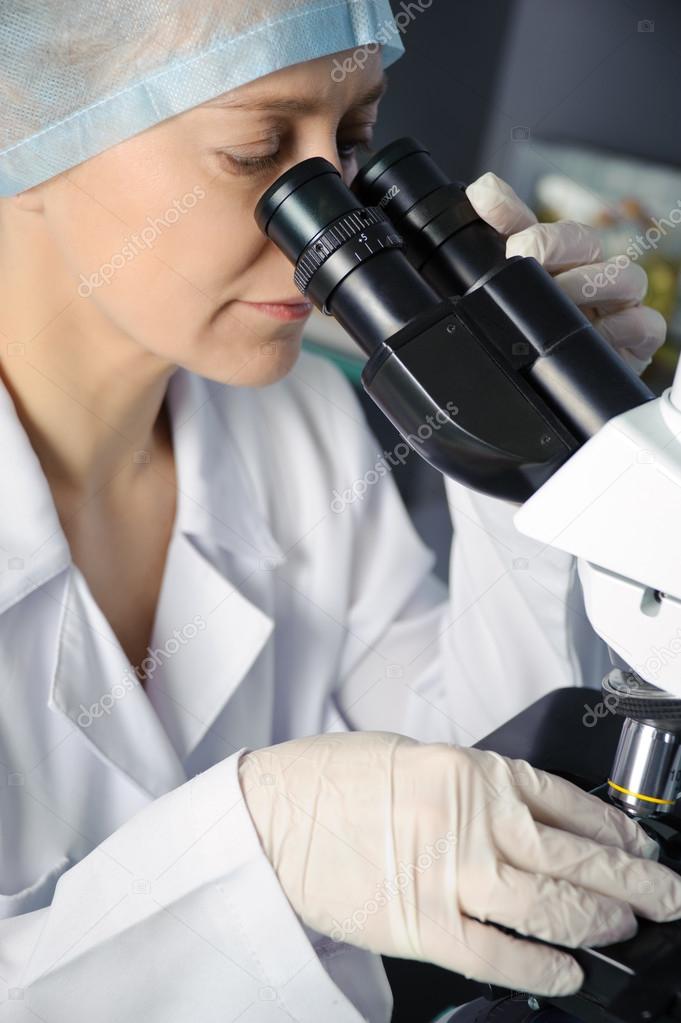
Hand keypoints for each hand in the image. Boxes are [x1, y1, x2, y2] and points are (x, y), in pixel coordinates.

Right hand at [238, 731, 680, 996]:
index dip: (613, 827)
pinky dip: (541, 968)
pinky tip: (566, 973)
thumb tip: (527, 816)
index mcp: (471, 770)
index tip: (638, 843)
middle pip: (575, 857)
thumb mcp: (415, 756)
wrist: (272, 814)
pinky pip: (500, 955)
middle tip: (668, 895)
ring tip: (628, 928)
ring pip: (550, 907)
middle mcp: (472, 820)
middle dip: (634, 881)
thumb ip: (475, 786)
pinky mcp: (424, 927)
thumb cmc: (333, 780)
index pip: (567, 800)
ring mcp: (451, 876)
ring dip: (598, 921)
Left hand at [466, 172, 664, 374]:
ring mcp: (616, 305)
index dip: (519, 217)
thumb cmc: (542, 331)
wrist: (564, 389)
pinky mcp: (637, 338)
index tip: (501, 230)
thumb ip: (500, 235)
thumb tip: (483, 188)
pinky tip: (598, 333)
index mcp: (558, 260)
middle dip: (554, 245)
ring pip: (625, 276)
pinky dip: (624, 326)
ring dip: (589, 284)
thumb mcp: (511, 283)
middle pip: (587, 241)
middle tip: (524, 258)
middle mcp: (590, 275)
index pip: (543, 222)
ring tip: (561, 298)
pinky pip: (645, 323)